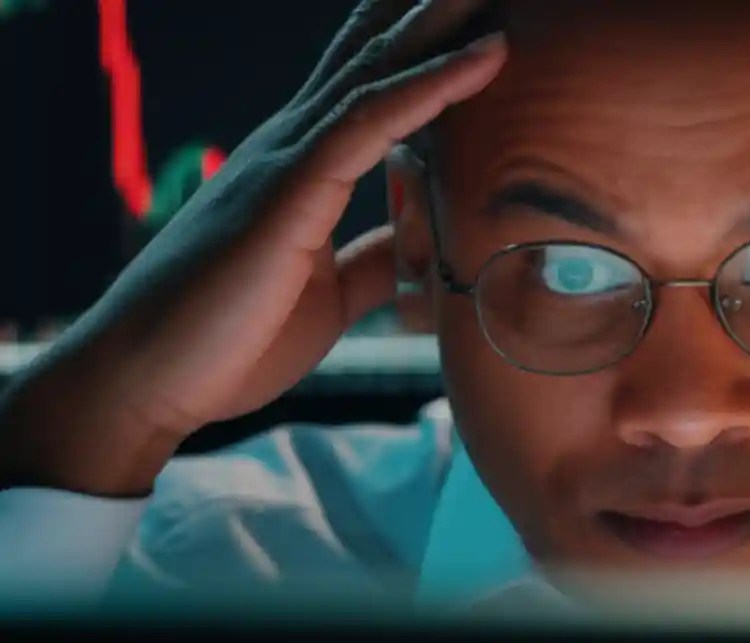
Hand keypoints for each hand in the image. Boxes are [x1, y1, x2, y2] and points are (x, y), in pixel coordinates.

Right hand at [0, 0, 505, 493]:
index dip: (426, 42)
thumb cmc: (228, 337)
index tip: (486, 14)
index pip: (374, 84)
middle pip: (377, 57)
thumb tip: (425, 244)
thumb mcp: (330, 294)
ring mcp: (288, 163)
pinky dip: (429, 88)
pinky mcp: (287, 194)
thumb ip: (376, 260)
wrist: (145, 382)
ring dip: (441, 24)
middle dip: (435, 12)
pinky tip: (482, 60)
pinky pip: (369, 123)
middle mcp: (295, 146)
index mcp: (305, 166)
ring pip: (378, 71)